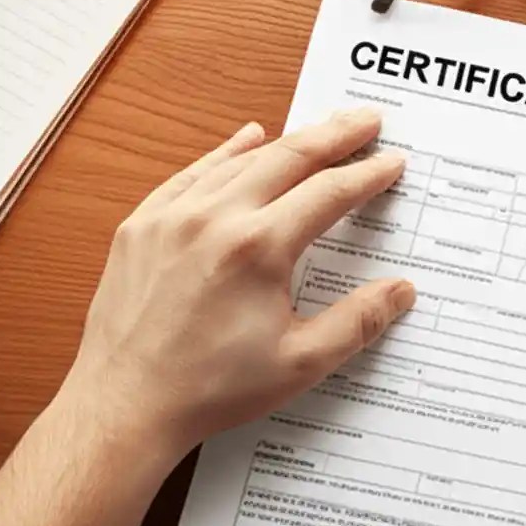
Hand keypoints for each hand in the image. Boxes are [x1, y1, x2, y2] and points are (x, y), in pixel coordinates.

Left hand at [59, 109, 414, 458]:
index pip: (328, 194)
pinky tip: (248, 137)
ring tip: (321, 128)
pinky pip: (192, 174)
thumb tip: (401, 291)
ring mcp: (173, 217)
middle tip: (367, 120)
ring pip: (242, 160)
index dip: (367, 176)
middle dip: (335, 136)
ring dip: (288, 140)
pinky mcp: (142, 226)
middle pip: (289, 158)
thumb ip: (357, 321)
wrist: (125, 404)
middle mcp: (215, 219)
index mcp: (258, 249)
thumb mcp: (300, 362)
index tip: (392, 162)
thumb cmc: (210, 389)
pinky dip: (225, 152)